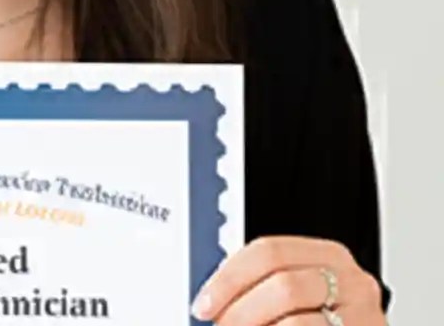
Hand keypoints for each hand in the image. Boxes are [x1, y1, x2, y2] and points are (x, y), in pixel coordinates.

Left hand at [192, 236, 383, 324]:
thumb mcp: (295, 300)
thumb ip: (260, 290)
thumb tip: (211, 299)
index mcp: (328, 256)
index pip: (268, 251)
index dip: (228, 278)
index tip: (203, 304)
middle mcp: (352, 282)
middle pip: (283, 284)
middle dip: (240, 312)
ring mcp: (365, 315)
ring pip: (296, 321)